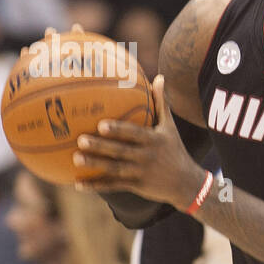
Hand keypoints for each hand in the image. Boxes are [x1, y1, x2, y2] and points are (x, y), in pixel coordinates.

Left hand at [74, 75, 206, 209]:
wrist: (187, 183)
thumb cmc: (175, 150)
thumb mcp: (170, 127)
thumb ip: (162, 103)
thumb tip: (159, 77)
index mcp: (154, 140)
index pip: (134, 134)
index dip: (119, 130)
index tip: (101, 125)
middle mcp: (147, 156)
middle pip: (120, 151)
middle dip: (101, 147)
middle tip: (81, 140)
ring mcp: (141, 173)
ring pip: (114, 169)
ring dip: (95, 164)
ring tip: (75, 158)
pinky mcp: (137, 186)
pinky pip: (113, 185)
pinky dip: (96, 185)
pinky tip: (78, 184)